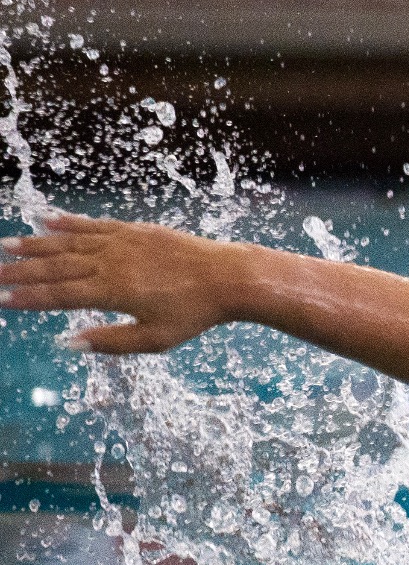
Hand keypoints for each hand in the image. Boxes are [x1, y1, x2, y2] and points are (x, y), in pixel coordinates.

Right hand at [0, 213, 246, 353]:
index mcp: (113, 292)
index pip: (59, 296)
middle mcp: (112, 263)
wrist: (230, 277)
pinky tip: (48, 221)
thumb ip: (110, 342)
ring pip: (70, 242)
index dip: (28, 298)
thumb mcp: (154, 339)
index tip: (3, 299)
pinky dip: (69, 223)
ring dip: (37, 244)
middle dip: (22, 271)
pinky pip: (96, 225)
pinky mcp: (137, 230)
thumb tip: (68, 343)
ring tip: (8, 245)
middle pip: (57, 267)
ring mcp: (123, 242)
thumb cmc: (195, 313)